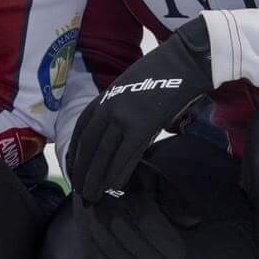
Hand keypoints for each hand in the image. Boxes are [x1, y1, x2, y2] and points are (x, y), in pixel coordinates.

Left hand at [63, 17, 213, 201]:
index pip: (81, 131)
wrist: (184, 61)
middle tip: (80, 192)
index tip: (73, 170)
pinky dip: (118, 174)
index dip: (76, 153)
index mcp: (104, 98)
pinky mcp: (141, 126)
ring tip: (93, 196)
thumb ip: (118, 107)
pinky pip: (125, 156)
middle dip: (82, 171)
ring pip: (103, 155)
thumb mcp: (129, 87)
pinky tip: (114, 188)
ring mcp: (123, 117)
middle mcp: (108, 108)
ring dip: (96, 178)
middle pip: (88, 146)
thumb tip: (115, 131)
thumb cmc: (162, 73)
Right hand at [75, 163, 187, 258]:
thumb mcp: (156, 181)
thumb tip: (193, 222)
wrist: (94, 177)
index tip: (181, 254)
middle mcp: (101, 204)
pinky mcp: (83, 236)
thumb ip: (175, 200)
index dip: (164, 239)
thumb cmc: (132, 180)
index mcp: (122, 186)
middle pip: (128, 237)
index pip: (144, 216)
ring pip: (112, 251)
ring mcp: (88, 222)